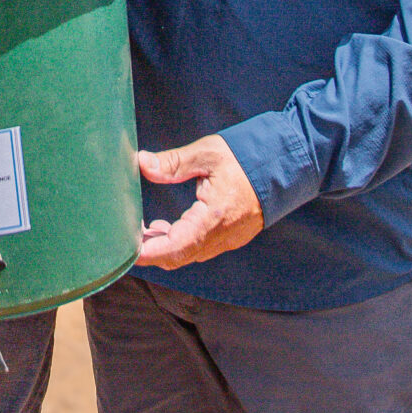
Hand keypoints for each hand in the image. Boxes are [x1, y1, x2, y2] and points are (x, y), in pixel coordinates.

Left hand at [135, 134, 263, 268]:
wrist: (286, 165)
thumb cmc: (247, 157)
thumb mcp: (207, 154)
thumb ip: (172, 163)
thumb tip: (141, 163)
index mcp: (213, 218)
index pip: (174, 248)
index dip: (147, 252)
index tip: (126, 250)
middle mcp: (221, 236)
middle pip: (178, 257)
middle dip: (150, 251)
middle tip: (125, 237)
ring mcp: (228, 239)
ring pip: (188, 255)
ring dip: (163, 247)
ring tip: (141, 229)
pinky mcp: (231, 237)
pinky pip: (200, 249)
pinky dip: (179, 243)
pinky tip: (165, 226)